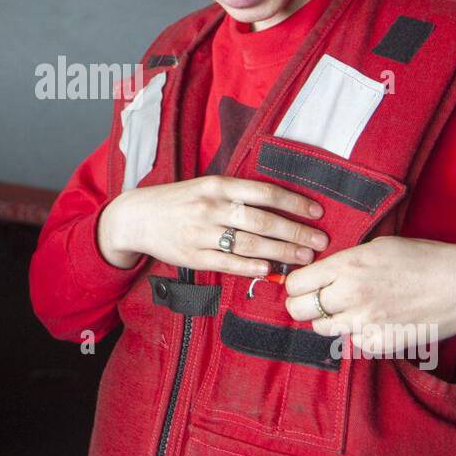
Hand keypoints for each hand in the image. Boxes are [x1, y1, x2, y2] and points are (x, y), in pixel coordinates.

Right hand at [97, 176, 328, 274]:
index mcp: (218, 185)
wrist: (136, 217)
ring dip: (281, 252)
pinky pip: (227, 263)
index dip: (294, 202)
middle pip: (262, 221)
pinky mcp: (193, 257)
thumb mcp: (206, 186)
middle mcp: (211, 207)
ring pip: (249, 244)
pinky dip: (251, 267)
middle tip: (319, 241)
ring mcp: (201, 234)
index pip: (264, 193)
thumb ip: (238, 193)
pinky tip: (270, 270)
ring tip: (303, 257)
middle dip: (295, 232)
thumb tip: (280, 204)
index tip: (317, 211)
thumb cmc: (179, 201)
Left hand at [283, 237, 455, 352]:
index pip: (295, 284)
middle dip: (304, 305)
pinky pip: (353, 343)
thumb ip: (345, 261)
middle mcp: (350, 294)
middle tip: (319, 301)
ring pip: (322, 329)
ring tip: (353, 309)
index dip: (297, 285)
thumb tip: (320, 272)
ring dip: (331, 320)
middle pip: (299, 310)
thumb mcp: (379, 247)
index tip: (305, 286)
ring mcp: (365, 322)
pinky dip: (360, 335)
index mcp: (347, 265)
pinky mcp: (380, 344)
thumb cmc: (426, 259)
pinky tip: (378, 322)